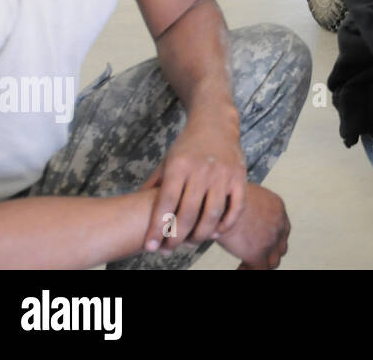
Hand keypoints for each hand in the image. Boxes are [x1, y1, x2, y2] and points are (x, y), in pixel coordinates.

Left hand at [142, 111, 245, 253]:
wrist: (216, 123)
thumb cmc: (188, 145)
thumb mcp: (166, 161)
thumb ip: (153, 185)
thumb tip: (133, 210)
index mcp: (179, 166)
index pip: (166, 203)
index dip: (157, 227)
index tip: (151, 246)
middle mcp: (202, 170)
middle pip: (189, 213)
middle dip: (177, 237)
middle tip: (169, 249)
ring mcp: (223, 174)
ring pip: (212, 214)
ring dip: (200, 235)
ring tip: (190, 242)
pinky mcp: (239, 177)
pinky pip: (236, 207)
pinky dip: (226, 224)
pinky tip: (215, 232)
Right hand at [215, 184, 290, 269]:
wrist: (220, 201)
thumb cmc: (225, 194)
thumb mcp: (243, 194)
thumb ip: (248, 207)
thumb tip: (239, 215)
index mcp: (277, 207)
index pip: (282, 229)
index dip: (273, 239)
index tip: (261, 242)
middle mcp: (278, 223)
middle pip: (280, 246)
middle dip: (269, 252)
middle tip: (255, 256)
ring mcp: (271, 240)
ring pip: (273, 261)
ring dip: (261, 263)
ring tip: (246, 265)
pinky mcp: (258, 253)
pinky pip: (260, 270)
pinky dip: (248, 270)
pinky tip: (240, 268)